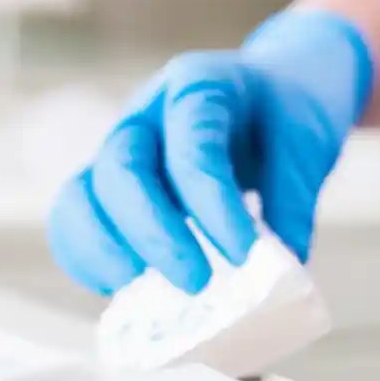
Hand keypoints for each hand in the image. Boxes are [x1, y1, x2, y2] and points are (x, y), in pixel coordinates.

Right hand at [47, 10, 373, 294]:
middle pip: (122, 168)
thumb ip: (293, 201)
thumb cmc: (283, 115)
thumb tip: (279, 272)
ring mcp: (118, 150)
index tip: (245, 256)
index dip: (213, 207)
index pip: (193, 148)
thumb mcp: (306, 142)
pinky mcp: (105, 187)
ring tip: (139, 293)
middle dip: (153, 234)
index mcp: (198, 88)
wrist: (268, 94)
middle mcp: (147, 115)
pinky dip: (86, 258)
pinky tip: (122, 291)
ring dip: (104, 249)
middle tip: (196, 284)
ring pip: (81, 194)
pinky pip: (73, 220)